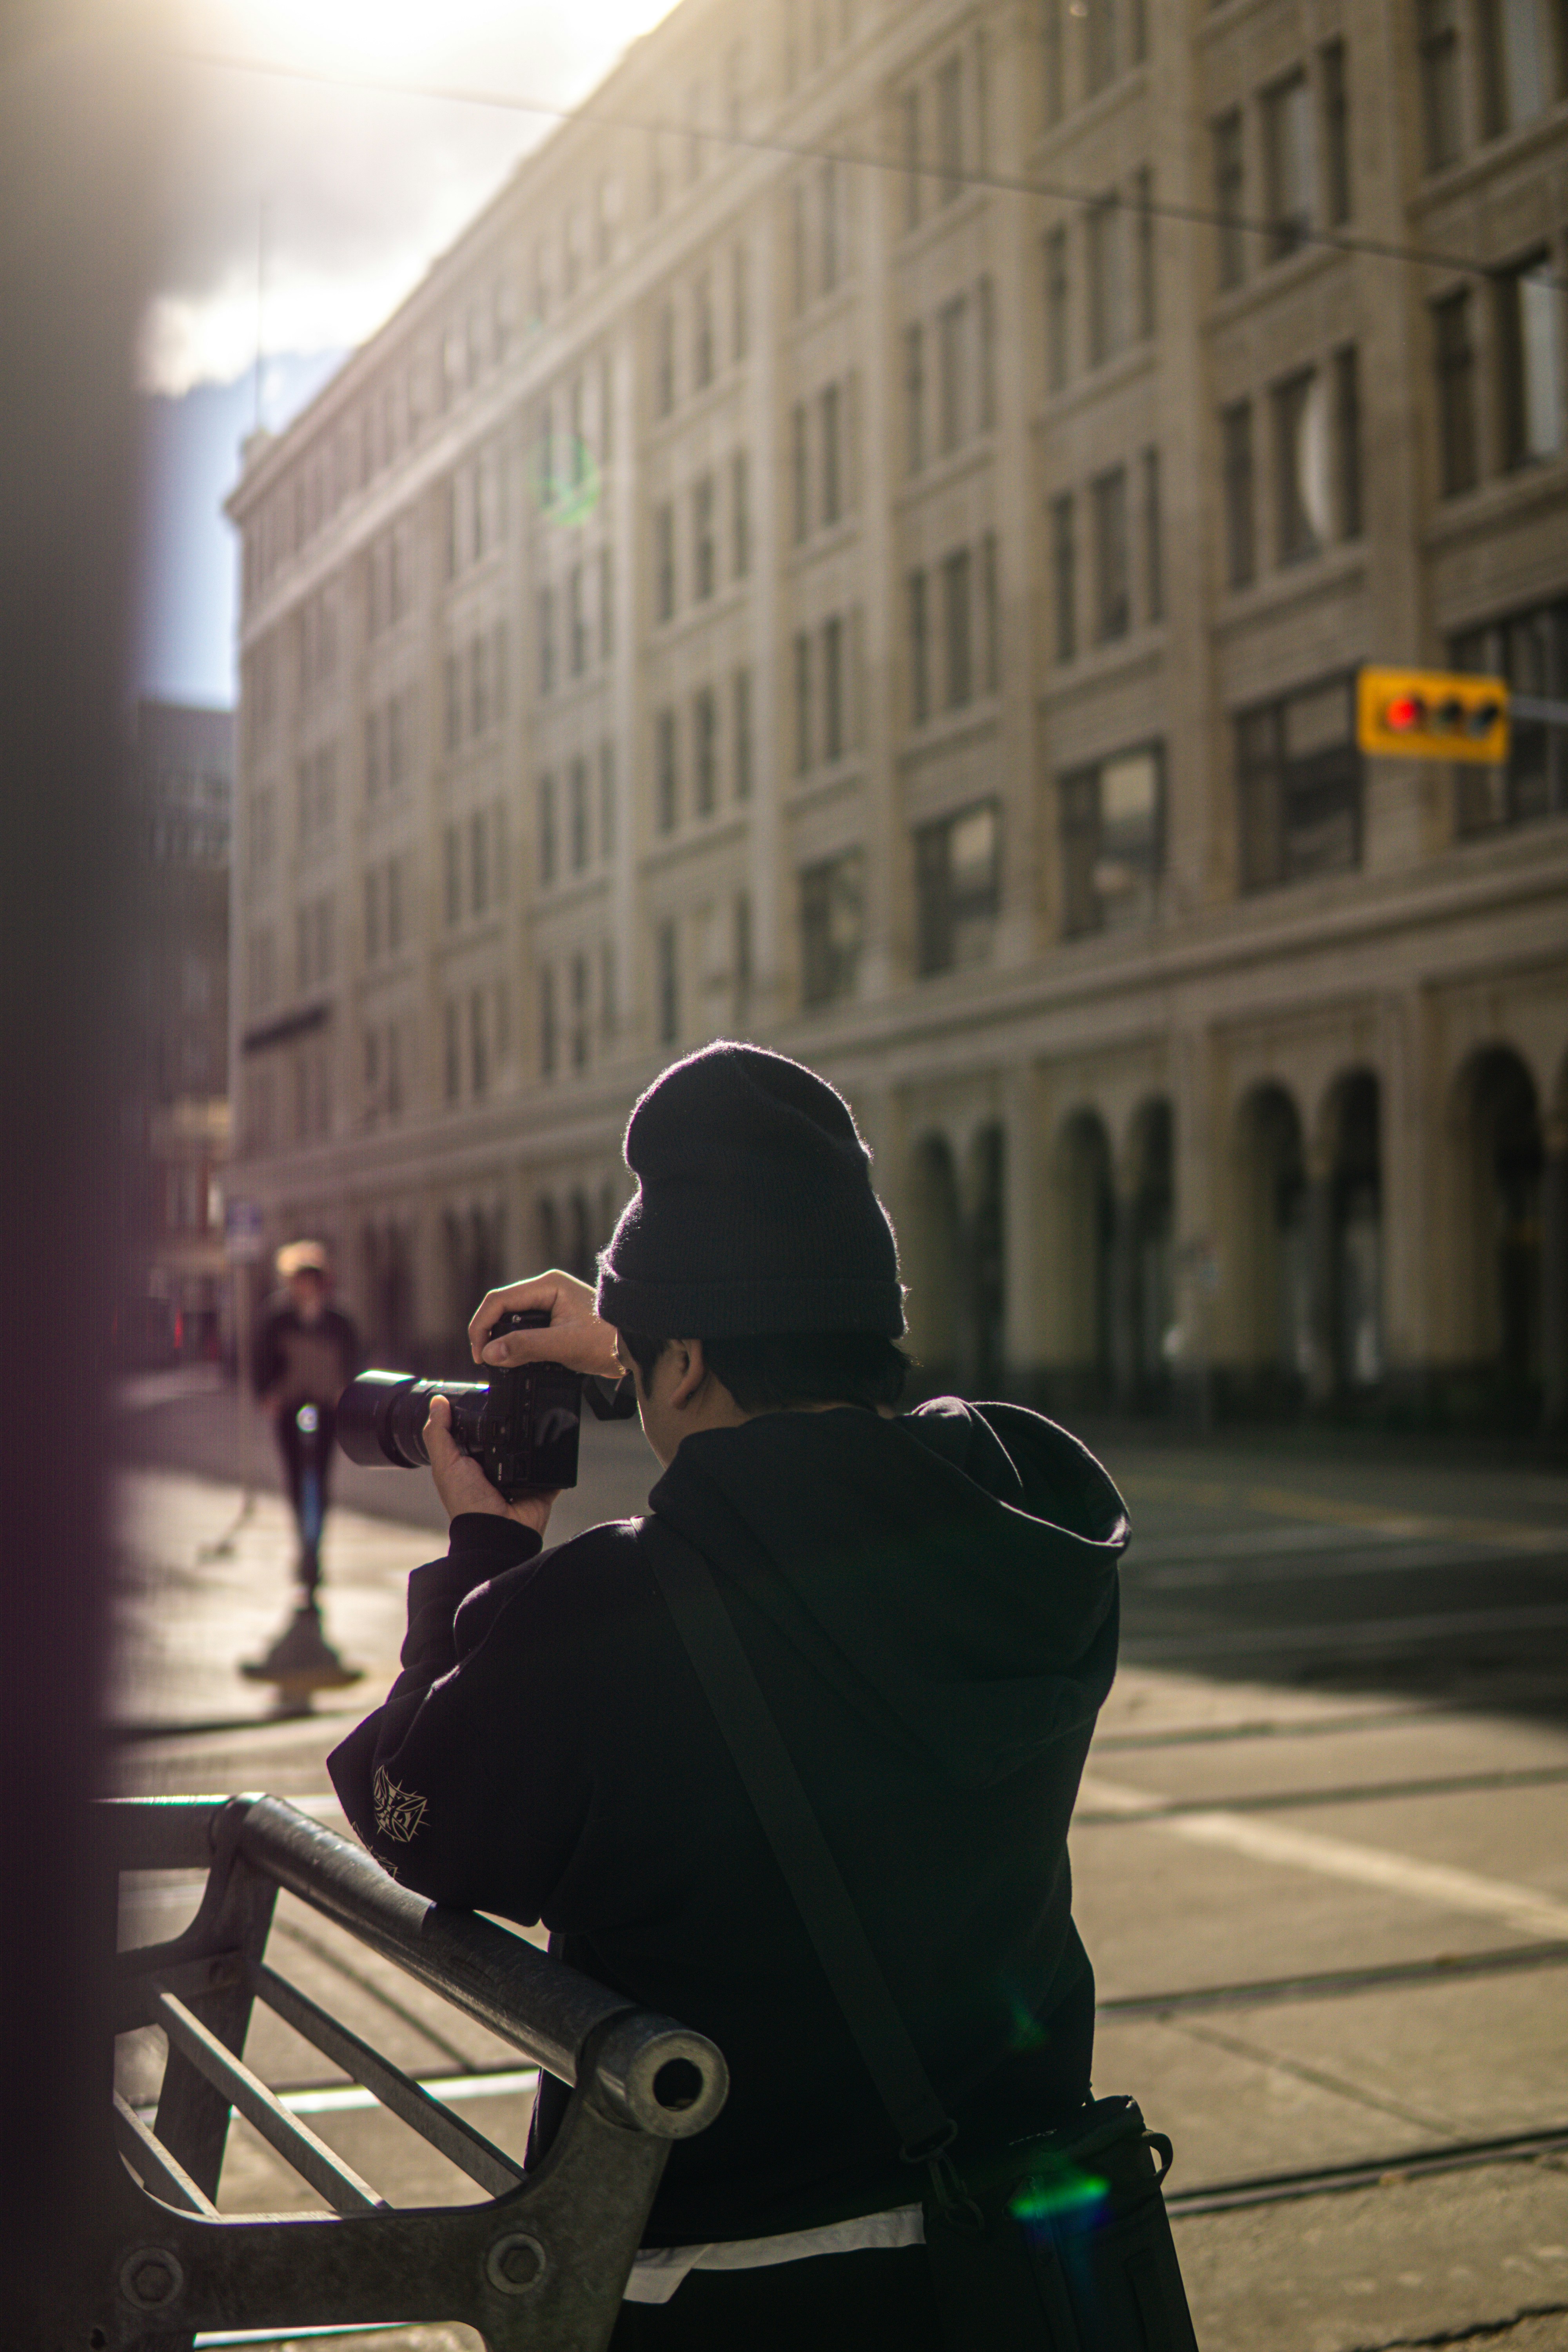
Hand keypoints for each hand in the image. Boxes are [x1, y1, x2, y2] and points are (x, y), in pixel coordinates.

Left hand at [423, 1394, 557, 1536]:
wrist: (498, 1532)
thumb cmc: (468, 1504)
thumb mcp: (445, 1465)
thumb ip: (439, 1434)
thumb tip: (438, 1402)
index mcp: (474, 1461)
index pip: (479, 1430)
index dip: (481, 1415)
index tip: (486, 1394)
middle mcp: (498, 1467)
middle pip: (507, 1436)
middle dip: (512, 1423)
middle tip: (516, 1405)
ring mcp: (521, 1476)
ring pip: (531, 1446)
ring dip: (534, 1436)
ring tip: (534, 1423)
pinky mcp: (541, 1483)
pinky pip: (552, 1464)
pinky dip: (554, 1455)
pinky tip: (554, 1441)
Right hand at [468, 1269, 621, 1381]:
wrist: (637, 1346)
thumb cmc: (609, 1340)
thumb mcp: (565, 1345)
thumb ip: (526, 1347)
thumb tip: (491, 1352)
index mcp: (549, 1285)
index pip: (499, 1300)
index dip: (482, 1326)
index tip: (480, 1354)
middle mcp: (547, 1289)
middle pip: (503, 1309)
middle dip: (490, 1334)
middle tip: (487, 1361)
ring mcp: (551, 1304)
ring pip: (513, 1320)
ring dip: (503, 1340)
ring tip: (499, 1362)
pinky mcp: (555, 1320)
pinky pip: (526, 1329)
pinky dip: (517, 1344)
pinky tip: (516, 1359)